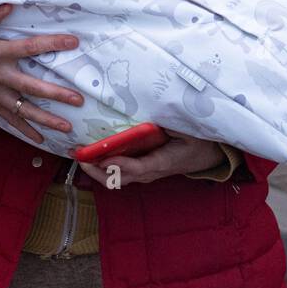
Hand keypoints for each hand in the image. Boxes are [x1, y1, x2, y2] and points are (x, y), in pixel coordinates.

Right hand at [0, 3, 84, 144]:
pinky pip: (10, 120)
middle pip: (33, 87)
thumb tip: (11, 6)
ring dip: (47, 120)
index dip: (52, 43)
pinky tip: (41, 140)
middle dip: (57, 94)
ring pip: (24, 110)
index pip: (30, 47)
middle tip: (78, 100)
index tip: (74, 41)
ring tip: (67, 127)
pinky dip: (25, 131)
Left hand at [76, 128, 225, 184]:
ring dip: (95, 169)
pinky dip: (102, 165)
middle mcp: (151, 172)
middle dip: (96, 170)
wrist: (208, 154)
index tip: (102, 156)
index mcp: (164, 161)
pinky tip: (91, 152)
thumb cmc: (198, 139)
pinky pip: (119, 172)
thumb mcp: (187, 128)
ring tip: (78, 153)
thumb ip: (168, 122)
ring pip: (116, 178)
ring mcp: (146, 173)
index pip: (138, 168)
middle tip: (78, 155)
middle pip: (119, 179)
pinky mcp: (141, 170)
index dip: (119, 164)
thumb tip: (146, 108)